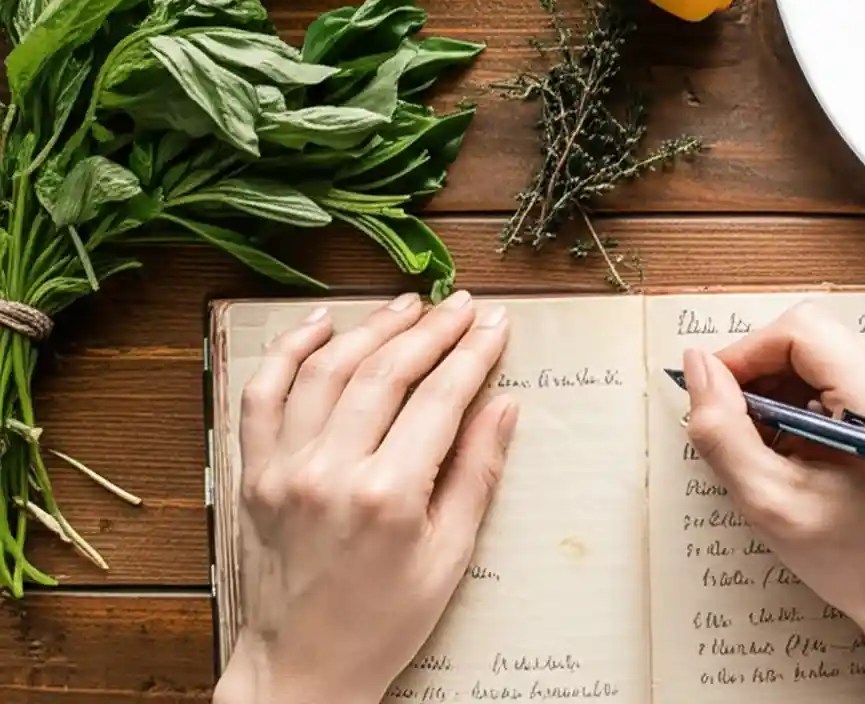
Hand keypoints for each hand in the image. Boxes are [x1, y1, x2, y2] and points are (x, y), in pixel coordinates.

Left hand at [213, 291, 517, 703]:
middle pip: (387, 372)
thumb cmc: (383, 623)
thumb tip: (503, 407)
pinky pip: (262, 394)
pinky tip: (320, 326)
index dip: (473, 353)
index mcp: (388, 496)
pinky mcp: (254, 474)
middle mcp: (330, 471)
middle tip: (463, 305)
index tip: (495, 325)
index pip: (440, 398)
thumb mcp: (450, 556)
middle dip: (432, 330)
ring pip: (329, 370)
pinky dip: (289, 352)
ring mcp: (284, 468)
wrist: (303, 669)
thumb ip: (476, 473)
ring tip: (409, 305)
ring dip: (372, 328)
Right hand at [682, 301, 864, 703]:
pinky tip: (796, 444)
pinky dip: (803, 397)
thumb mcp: (770, 502)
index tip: (715, 394)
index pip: (800, 331)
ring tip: (770, 445)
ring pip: (819, 350)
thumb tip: (697, 366)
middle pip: (809, 336)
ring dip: (780, 388)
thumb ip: (723, 431)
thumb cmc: (853, 558)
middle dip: (760, 373)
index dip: (745, 354)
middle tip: (739, 428)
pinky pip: (837, 369)